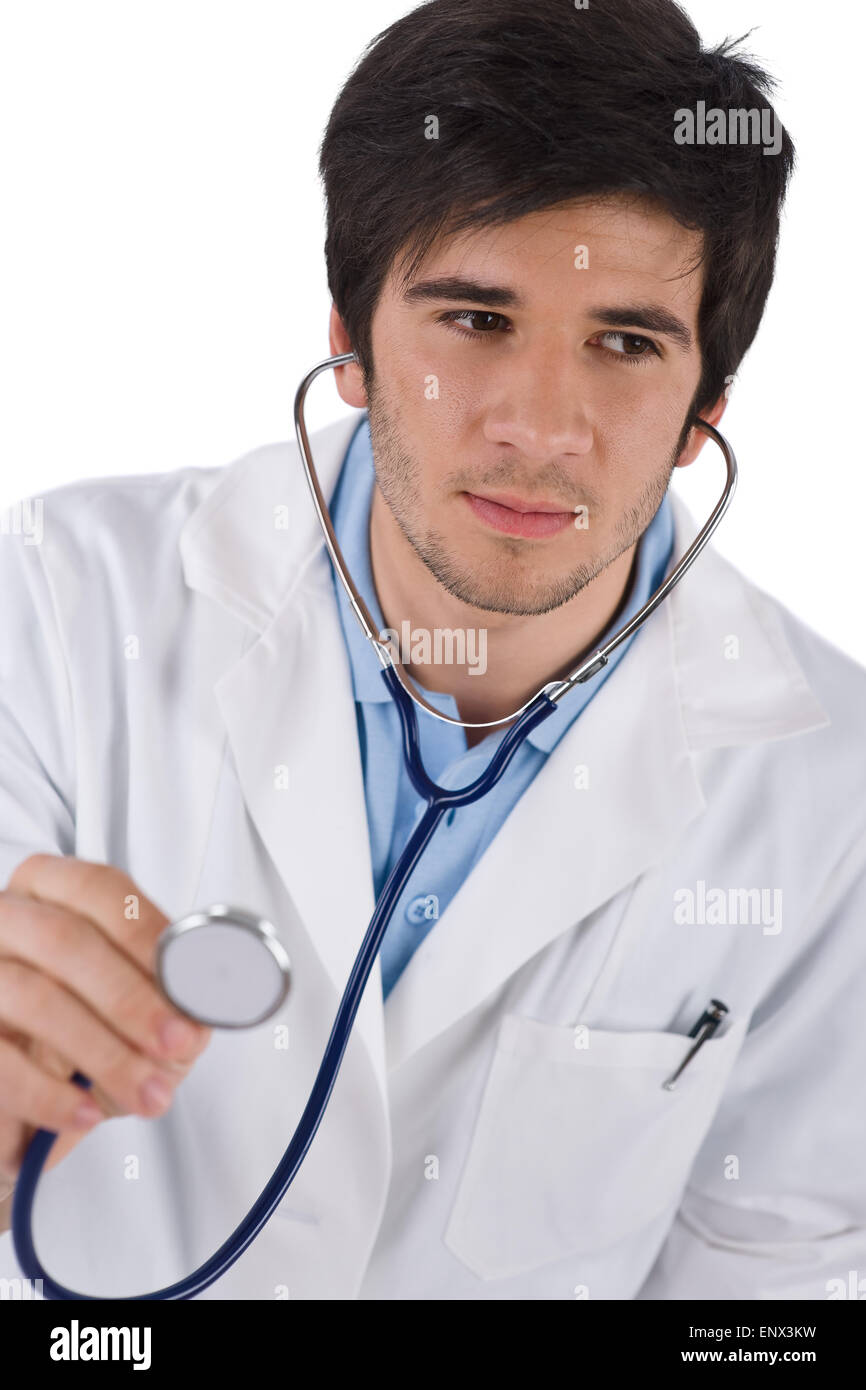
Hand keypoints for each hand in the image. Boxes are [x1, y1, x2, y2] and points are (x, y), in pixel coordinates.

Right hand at [0, 854, 211, 1190]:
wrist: (30, 1096)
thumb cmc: (90, 1032)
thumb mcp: (141, 1010)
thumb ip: (170, 999)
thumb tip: (197, 1007)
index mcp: (51, 888)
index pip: (101, 890)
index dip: (148, 936)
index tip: (186, 984)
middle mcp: (5, 917)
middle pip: (66, 941)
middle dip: (131, 998)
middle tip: (176, 1045)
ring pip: (34, 997)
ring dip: (103, 1052)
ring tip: (147, 1093)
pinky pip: (0, 1061)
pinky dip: (49, 1093)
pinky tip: (87, 1112)